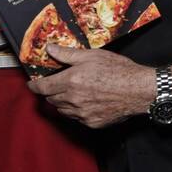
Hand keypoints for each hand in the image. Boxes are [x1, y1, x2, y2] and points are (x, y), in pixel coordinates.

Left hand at [27, 44, 155, 127]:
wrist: (139, 90)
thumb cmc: (119, 70)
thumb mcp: (92, 56)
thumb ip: (67, 54)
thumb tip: (50, 49)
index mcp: (71, 81)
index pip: (43, 87)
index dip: (34, 86)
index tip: (32, 85)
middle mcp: (73, 100)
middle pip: (51, 100)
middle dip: (51, 92)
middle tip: (57, 85)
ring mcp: (82, 114)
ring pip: (63, 110)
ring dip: (62, 102)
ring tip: (73, 93)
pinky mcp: (92, 123)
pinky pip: (77, 118)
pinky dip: (77, 111)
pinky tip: (86, 102)